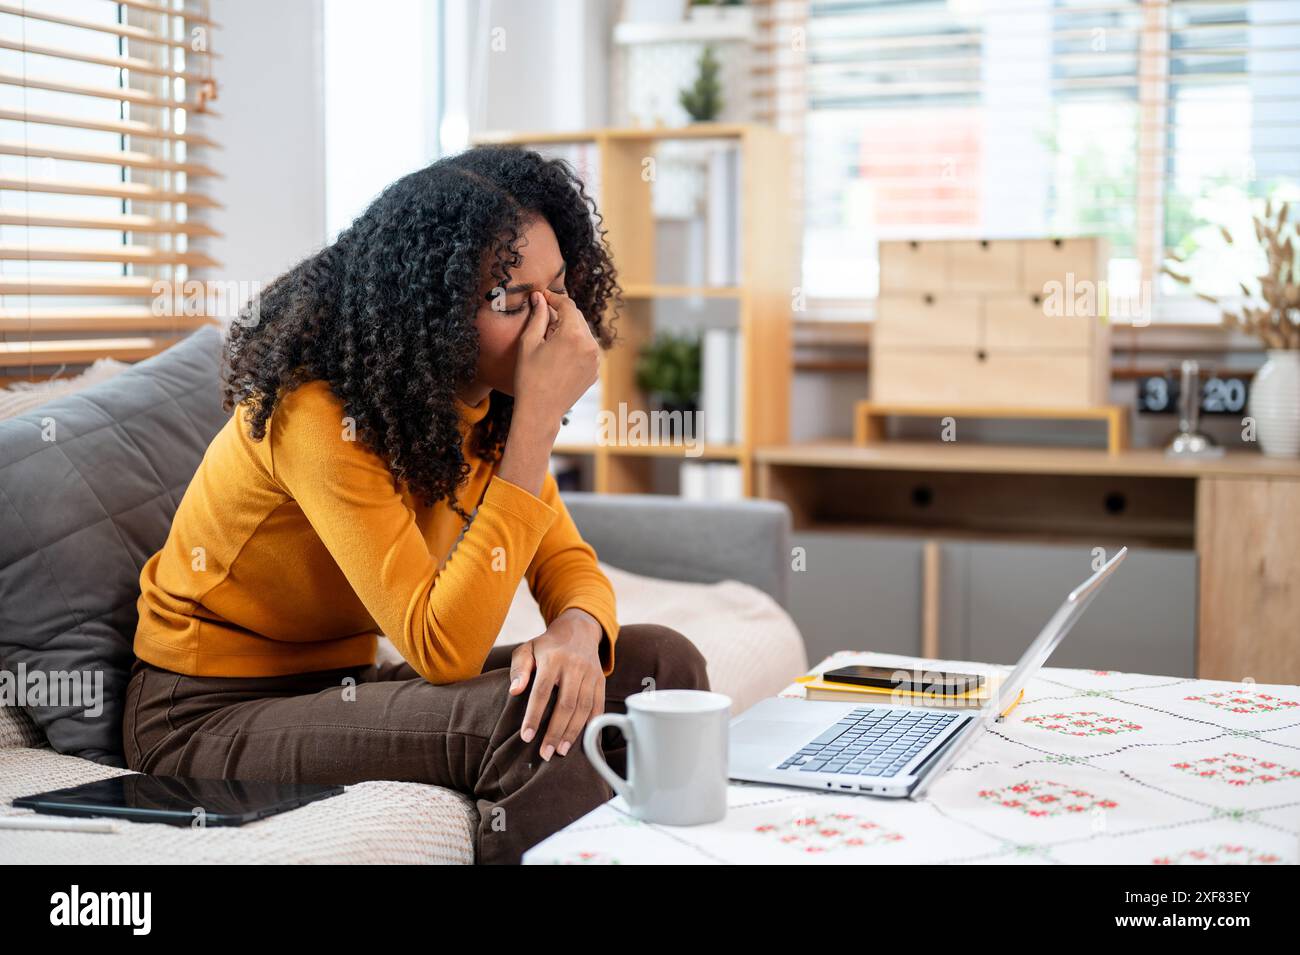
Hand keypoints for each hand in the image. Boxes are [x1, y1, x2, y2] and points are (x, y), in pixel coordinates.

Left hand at [509, 608, 606, 760]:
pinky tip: (583, 741)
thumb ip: (519, 669)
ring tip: (560, 750)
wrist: (578, 630)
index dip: (534, 716)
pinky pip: (598, 706)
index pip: (542, 691)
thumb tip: (514, 691)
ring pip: (583, 708)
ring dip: (573, 732)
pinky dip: (591, 725)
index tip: (526, 737)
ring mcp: (590, 674)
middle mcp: (574, 666)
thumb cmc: (546, 646)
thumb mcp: (527, 649)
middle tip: (545, 753)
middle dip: (555, 732)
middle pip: (566, 704)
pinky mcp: (601, 680)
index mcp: (553, 659)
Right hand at [512, 288, 599, 429]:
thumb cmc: (530, 378)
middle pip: (578, 317)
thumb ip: (538, 316)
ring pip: (583, 333)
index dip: (554, 298)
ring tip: (549, 337)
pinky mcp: (595, 371)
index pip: (568, 305)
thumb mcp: (529, 343)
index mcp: (574, 335)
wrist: (540, 412)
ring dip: (569, 329)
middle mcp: (590, 345)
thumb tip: (540, 297)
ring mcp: (596, 360)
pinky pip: (587, 349)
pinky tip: (559, 353)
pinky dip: (575, 345)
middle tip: (543, 315)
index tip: (542, 296)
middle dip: (562, 313)